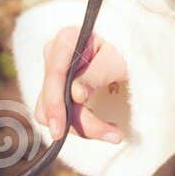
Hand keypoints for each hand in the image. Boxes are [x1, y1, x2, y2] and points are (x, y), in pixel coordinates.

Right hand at [35, 27, 127, 142]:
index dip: (55, 104)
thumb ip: (96, 74)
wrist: (125, 57)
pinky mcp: (53, 92)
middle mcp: (52, 55)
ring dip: (80, 128)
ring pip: (49, 113)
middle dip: (78, 123)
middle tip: (114, 135)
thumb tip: (75, 95)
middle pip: (50, 98)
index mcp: (66, 40)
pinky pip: (56, 117)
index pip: (55, 75)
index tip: (60, 131)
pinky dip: (78, 126)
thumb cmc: (123, 53)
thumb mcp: (116, 61)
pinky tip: (102, 126)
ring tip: (113, 131)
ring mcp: (50, 75)